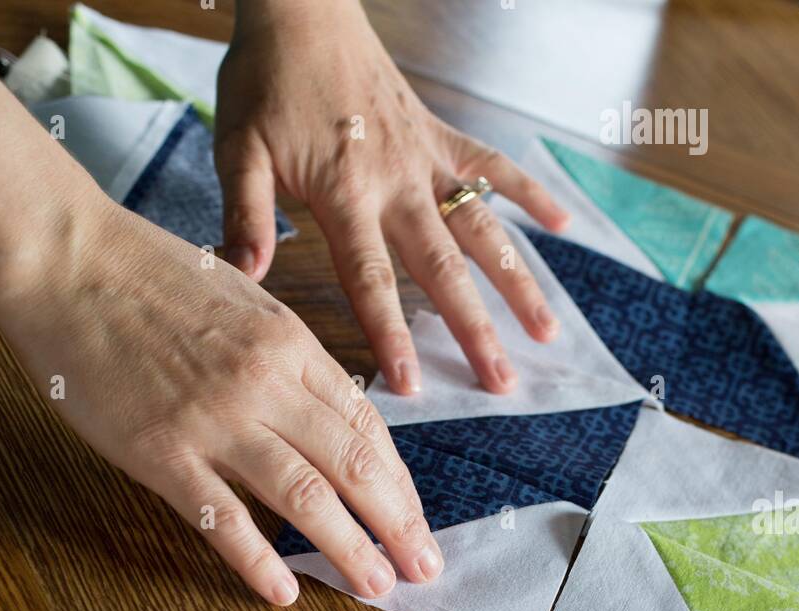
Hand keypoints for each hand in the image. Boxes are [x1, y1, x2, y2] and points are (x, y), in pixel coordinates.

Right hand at [0, 198, 442, 604]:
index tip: (416, 520)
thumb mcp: (241, 300)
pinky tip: (284, 593)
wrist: (64, 259)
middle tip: (423, 568)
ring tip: (377, 586)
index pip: (365, 425)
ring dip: (348, 548)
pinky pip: (223, 518)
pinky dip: (259, 560)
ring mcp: (215, 420)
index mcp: (290, 343)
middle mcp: (267, 383)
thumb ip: (284, 356)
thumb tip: (322, 408)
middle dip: (398, 524)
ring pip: (305, 496)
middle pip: (354, 465)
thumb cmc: (146, 275)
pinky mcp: (162, 453)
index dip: (398, 482)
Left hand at [216, 0, 569, 394]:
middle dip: (475, 329)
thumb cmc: (264, 80)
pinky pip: (493, 165)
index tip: (415, 385)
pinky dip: (529, 191)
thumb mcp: (237, 148)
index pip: (372, 279)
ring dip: (517, 280)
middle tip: (502, 383)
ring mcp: (425, 157)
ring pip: (482, 227)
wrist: (301, 7)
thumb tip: (245, 274)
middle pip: (444, 268)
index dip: (392, 334)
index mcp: (346, 194)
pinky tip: (561, 225)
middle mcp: (397, 181)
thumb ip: (245, 215)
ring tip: (546, 330)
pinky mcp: (438, 133)